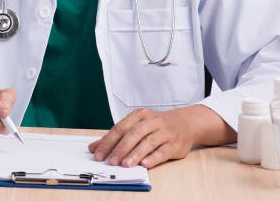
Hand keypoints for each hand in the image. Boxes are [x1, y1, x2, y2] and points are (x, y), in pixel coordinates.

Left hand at [89, 105, 225, 168]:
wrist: (186, 122)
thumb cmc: (157, 125)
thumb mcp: (137, 125)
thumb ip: (117, 136)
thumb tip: (94, 147)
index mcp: (140, 115)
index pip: (120, 127)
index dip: (108, 141)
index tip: (98, 153)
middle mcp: (152, 121)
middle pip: (133, 134)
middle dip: (120, 148)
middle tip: (111, 161)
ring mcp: (165, 132)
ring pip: (148, 142)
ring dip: (136, 153)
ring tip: (125, 164)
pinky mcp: (175, 143)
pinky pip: (163, 151)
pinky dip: (154, 157)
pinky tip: (145, 164)